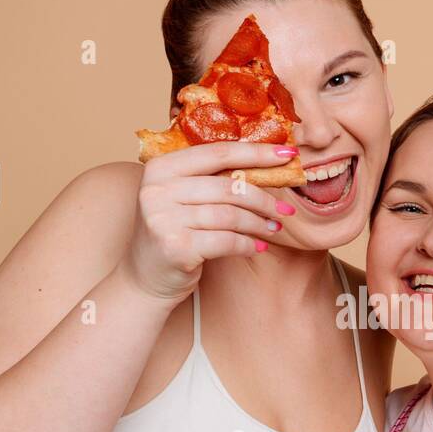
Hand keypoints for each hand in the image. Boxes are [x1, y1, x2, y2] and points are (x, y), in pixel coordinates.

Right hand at [120, 141, 298, 301]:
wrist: (145, 279)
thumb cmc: (173, 234)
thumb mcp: (182, 199)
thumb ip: (211, 179)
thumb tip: (267, 164)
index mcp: (161, 167)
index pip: (217, 152)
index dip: (256, 153)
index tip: (288, 155)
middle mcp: (158, 189)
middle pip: (228, 187)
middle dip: (264, 199)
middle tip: (285, 210)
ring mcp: (164, 218)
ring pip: (230, 215)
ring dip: (259, 223)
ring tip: (274, 228)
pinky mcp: (176, 247)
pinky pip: (226, 241)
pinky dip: (247, 244)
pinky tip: (257, 247)